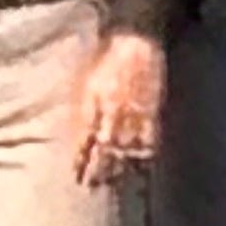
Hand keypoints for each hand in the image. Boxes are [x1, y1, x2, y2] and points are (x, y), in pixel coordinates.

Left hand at [69, 31, 164, 186]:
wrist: (132, 39)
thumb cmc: (102, 56)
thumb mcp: (82, 79)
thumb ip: (79, 106)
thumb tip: (73, 132)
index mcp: (92, 103)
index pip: (84, 139)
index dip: (80, 159)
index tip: (75, 176)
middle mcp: (112, 111)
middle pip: (104, 148)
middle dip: (97, 169)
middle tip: (91, 186)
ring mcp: (133, 112)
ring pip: (125, 146)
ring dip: (118, 165)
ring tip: (111, 182)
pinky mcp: (151, 109)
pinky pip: (148, 136)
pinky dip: (143, 152)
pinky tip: (139, 164)